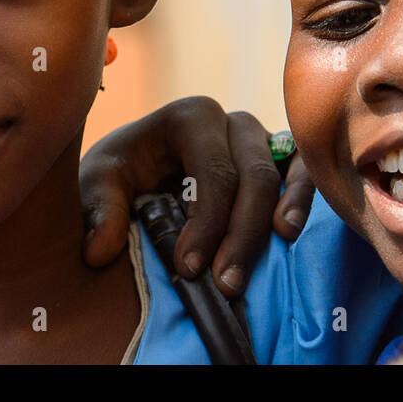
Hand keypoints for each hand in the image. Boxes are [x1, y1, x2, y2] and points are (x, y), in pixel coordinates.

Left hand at [80, 97, 315, 295]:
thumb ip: (100, 213)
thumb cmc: (121, 172)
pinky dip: (305, 195)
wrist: (139, 167)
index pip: (212, 171)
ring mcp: (260, 139)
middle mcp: (230, 121)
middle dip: (241, 233)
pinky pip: (303, 170)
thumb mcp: (98, 184)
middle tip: (226, 285)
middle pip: (253, 175)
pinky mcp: (278, 159)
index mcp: (190, 117)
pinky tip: (294, 229)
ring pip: (283, 170)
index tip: (188, 269)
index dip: (206, 223)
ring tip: (281, 244)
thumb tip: (99, 252)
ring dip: (286, 209)